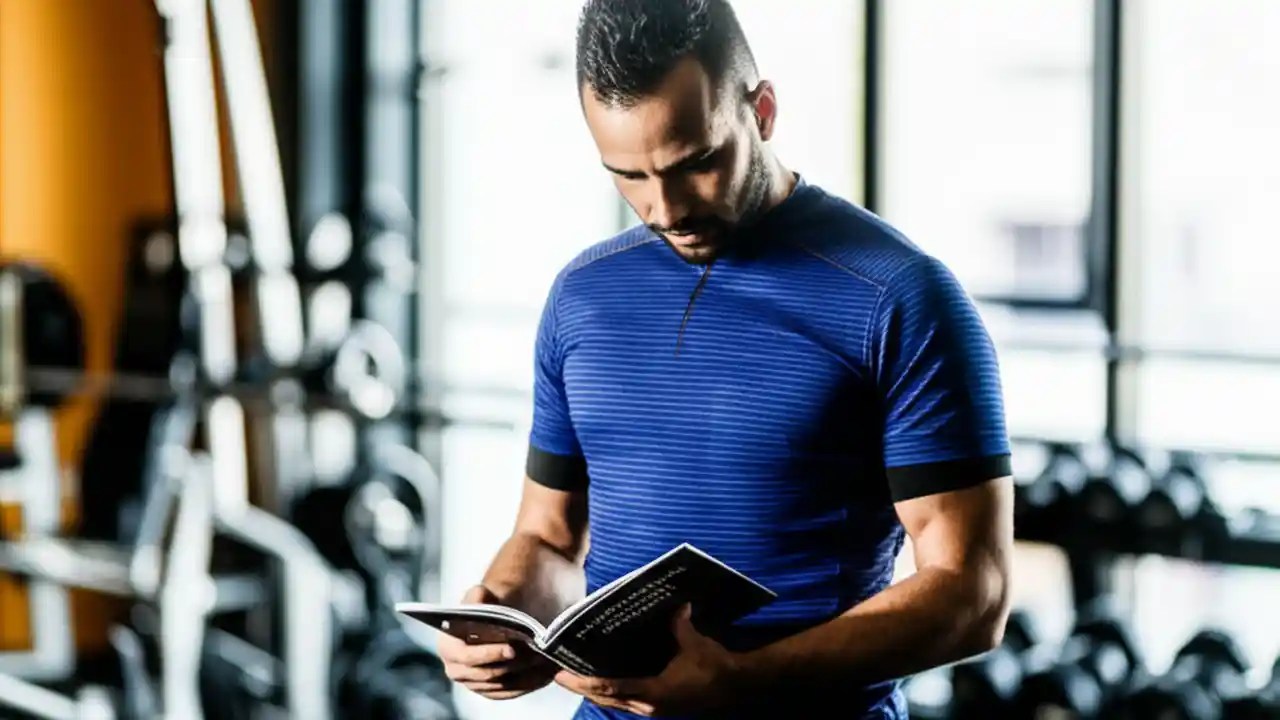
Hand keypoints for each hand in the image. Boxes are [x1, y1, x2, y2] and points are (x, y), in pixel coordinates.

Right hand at [437, 584, 558, 699]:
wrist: (495, 619)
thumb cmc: (486, 607)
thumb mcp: (481, 595)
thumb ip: (477, 596)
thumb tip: (478, 596)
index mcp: (447, 646)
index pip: (466, 656)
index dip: (488, 654)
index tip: (511, 648)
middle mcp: (456, 669)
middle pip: (486, 674)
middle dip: (512, 665)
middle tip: (535, 655)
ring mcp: (473, 683)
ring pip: (501, 684)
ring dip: (524, 674)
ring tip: (544, 661)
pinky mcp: (490, 691)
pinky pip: (510, 692)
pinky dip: (528, 683)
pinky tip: (545, 672)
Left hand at [554, 604, 744, 716]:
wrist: (737, 686)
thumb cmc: (714, 666)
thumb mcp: (694, 642)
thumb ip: (679, 624)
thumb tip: (675, 604)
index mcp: (653, 692)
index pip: (609, 688)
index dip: (582, 682)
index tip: (560, 675)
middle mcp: (648, 705)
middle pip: (606, 699)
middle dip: (581, 688)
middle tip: (559, 676)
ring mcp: (654, 709)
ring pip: (616, 703)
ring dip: (596, 692)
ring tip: (577, 678)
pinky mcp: (660, 707)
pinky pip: (628, 701)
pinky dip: (613, 692)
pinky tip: (606, 681)